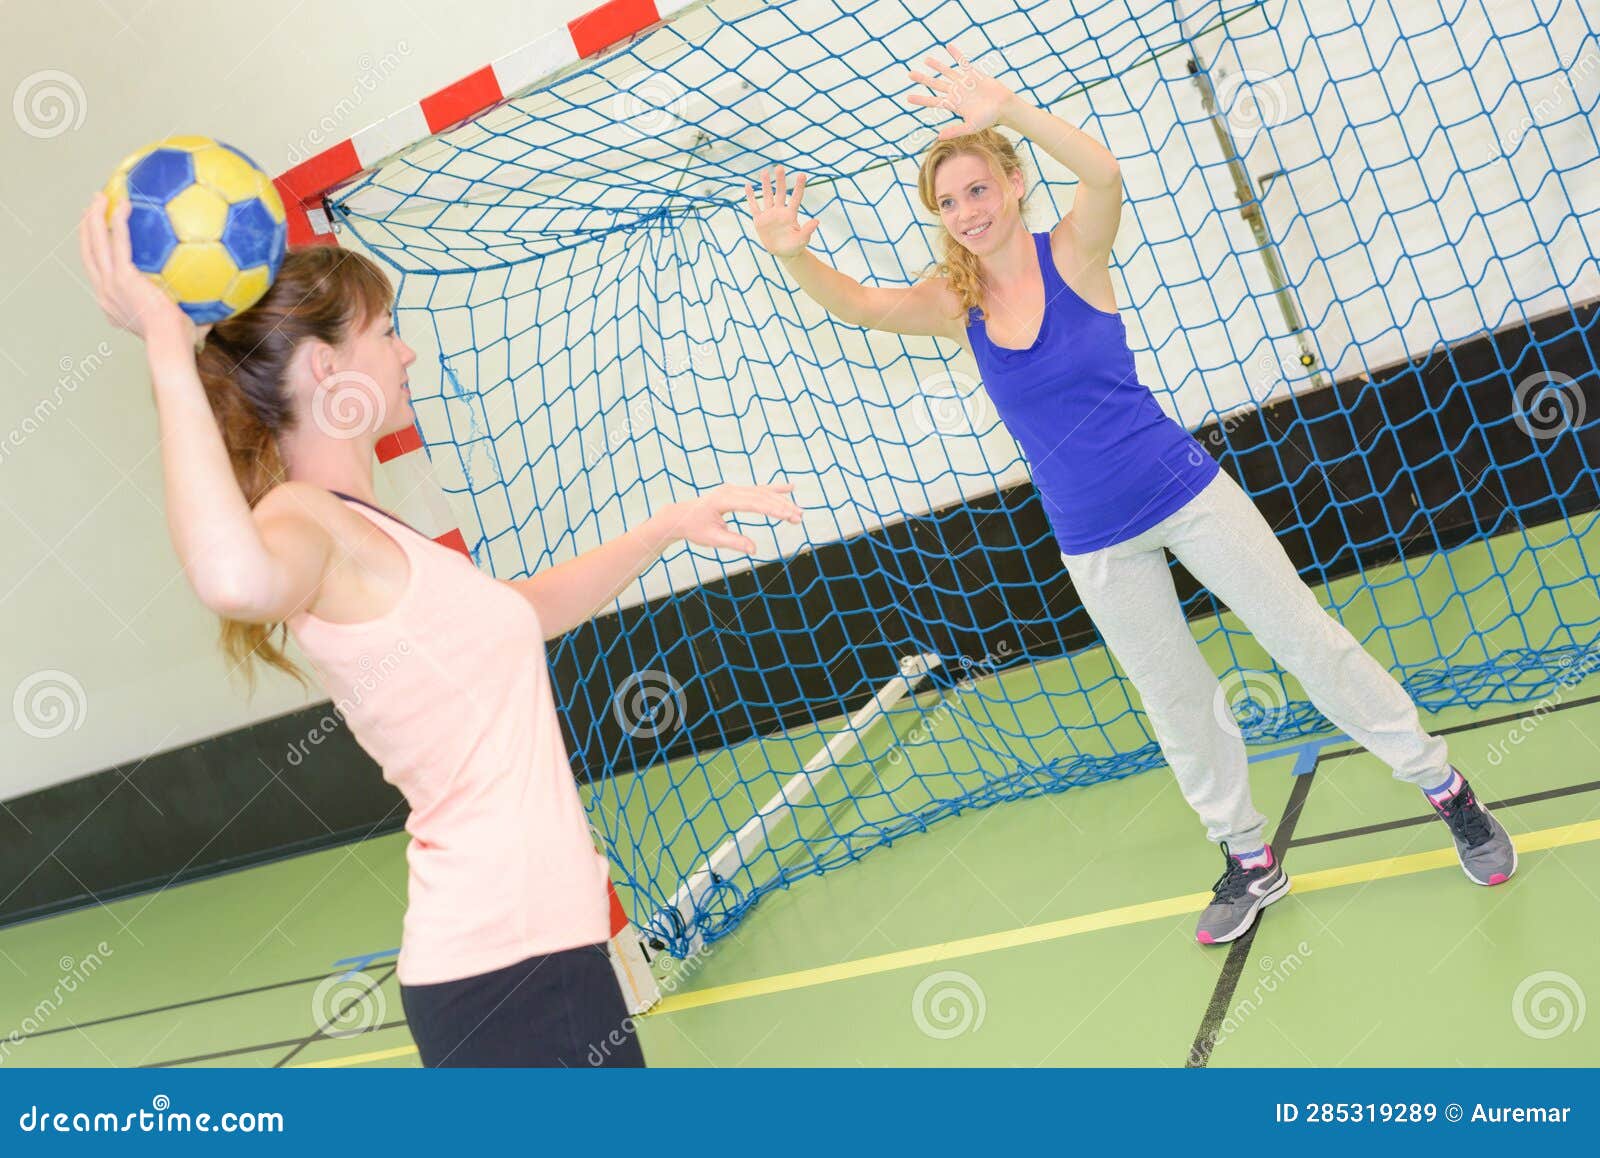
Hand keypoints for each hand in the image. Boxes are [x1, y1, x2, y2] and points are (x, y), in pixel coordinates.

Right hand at [79, 193, 195, 345]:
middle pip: (89, 252)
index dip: (94, 249)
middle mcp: (105, 292)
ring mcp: (111, 284)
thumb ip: (192, 307)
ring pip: (95, 243)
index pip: (98, 270)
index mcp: (113, 302)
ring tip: (100, 197)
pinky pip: (119, 243)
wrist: (170, 346)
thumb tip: (219, 298)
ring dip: (95, 218)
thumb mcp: (178, 322)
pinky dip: (120, 223)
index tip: (99, 232)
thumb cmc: (180, 342)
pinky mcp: (122, 278)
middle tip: (92, 208)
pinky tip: (126, 205)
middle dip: (88, 228)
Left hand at [665, 483, 803, 553]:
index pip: (753, 503)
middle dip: (782, 507)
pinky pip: (759, 490)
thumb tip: (754, 550)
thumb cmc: (695, 528)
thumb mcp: (712, 539)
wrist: (681, 516)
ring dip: (782, 501)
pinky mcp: (737, 492)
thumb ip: (734, 542)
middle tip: (799, 517)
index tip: (788, 516)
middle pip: (762, 496)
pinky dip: (775, 490)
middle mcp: (730, 490)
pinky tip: (790, 488)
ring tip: (799, 512)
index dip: (772, 509)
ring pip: (763, 493)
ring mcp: (734, 489)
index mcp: (723, 499)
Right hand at [743, 166, 819, 258]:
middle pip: (780, 193)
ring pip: (767, 196)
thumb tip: (817, 221)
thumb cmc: (795, 246)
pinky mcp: (760, 220)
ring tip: (764, 172)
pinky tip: (748, 186)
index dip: (799, 187)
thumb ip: (808, 230)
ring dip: (765, 185)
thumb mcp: (802, 239)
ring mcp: (769, 214)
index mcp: (791, 215)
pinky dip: (751, 197)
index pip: (795, 198)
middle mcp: (780, 211)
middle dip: (780, 181)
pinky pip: (754, 207)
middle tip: (780, 167)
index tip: (802, 175)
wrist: (783, 253)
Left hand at [906, 43, 1019, 139]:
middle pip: (935, 85)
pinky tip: (948, 46)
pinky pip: (962, 62)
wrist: (1003, 107)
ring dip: (936, 66)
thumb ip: (954, 130)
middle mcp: (956, 92)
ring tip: (926, 60)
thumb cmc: (988, 119)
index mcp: (953, 105)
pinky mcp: (973, 74)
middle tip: (910, 74)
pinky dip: (956, 54)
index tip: (908, 97)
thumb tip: (938, 136)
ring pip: (946, 72)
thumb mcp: (970, 127)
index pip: (933, 101)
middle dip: (923, 80)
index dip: (921, 99)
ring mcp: (964, 82)